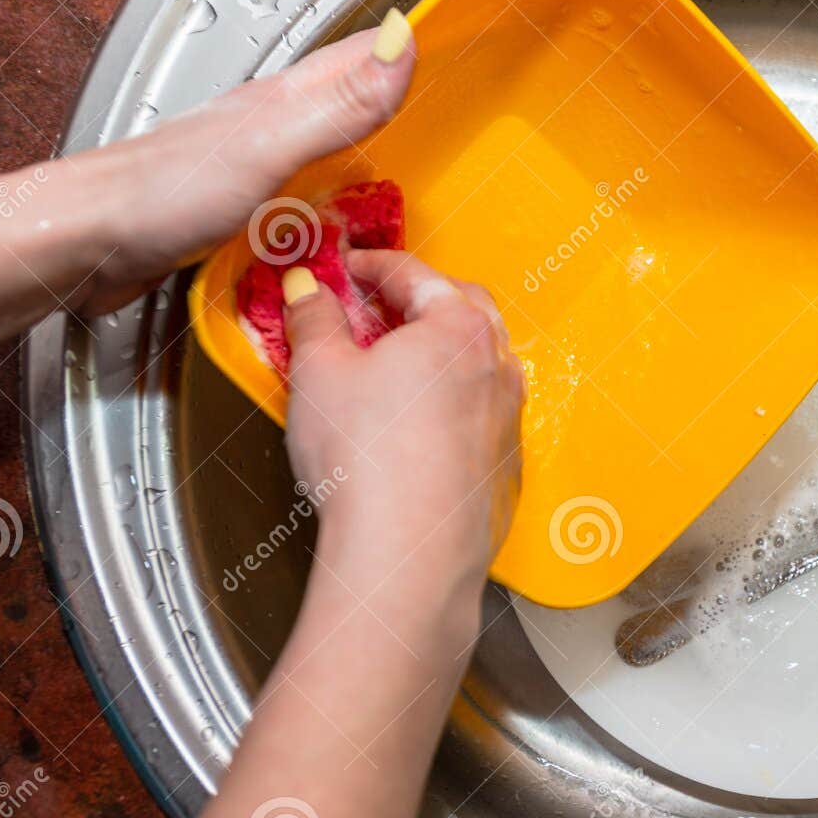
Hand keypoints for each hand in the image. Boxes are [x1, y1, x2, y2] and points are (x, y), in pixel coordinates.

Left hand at [0, 12, 414, 355]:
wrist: (83, 243)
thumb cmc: (161, 193)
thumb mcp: (270, 146)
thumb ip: (339, 104)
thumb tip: (402, 45)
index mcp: (284, 100)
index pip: (359, 56)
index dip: (405, 47)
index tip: (452, 46)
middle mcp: (271, 126)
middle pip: (345, 99)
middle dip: (392, 96)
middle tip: (441, 106)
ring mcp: (253, 167)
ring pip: (324, 149)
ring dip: (362, 152)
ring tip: (402, 167)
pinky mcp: (237, 211)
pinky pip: (301, 199)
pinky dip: (330, 207)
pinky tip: (337, 227)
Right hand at [280, 250, 524, 647]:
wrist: (407, 553)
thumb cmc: (368, 461)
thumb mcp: (318, 372)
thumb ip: (314, 319)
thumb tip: (309, 291)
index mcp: (458, 327)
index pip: (412, 272)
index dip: (369, 264)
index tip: (343, 269)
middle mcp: (496, 366)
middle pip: (460, 308)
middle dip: (415, 299)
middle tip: (370, 308)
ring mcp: (508, 416)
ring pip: (478, 361)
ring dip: (439, 350)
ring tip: (392, 363)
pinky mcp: (505, 463)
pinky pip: (481, 411)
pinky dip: (451, 400)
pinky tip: (416, 422)